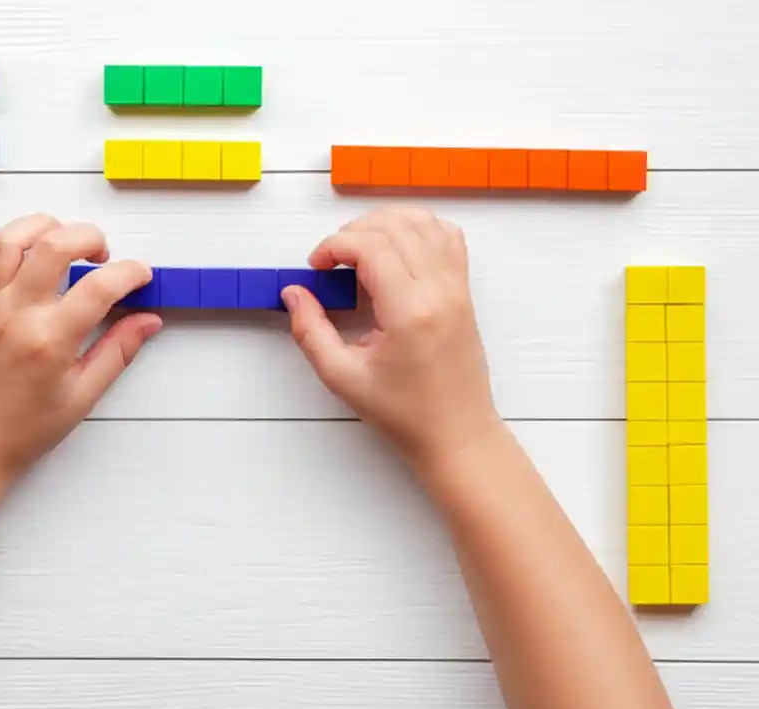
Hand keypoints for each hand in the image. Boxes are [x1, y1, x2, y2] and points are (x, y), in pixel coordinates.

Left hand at [0, 214, 161, 486]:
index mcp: (49, 341)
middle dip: (89, 237)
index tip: (140, 276)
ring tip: (65, 243)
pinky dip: (11, 245)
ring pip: (11, 238)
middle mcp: (16, 315)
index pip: (99, 287)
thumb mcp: (82, 395)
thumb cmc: (24, 429)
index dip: (129, 273)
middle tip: (103, 255)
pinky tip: (31, 259)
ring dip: (45, 228)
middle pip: (54, 245)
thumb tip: (149, 321)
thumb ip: (118, 351)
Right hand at [282, 207, 501, 473]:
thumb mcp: (344, 378)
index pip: (371, 246)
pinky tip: (397, 248)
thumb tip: (294, 293)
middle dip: (354, 231)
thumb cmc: (406, 414)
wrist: (456, 434)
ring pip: (424, 222)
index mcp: (410, 311)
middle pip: (395, 227)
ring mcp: (457, 289)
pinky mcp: (464, 293)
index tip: (318, 266)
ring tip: (361, 248)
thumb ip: (311, 331)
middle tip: (333, 259)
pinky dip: (420, 229)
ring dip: (386, 224)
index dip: (335, 245)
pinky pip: (448, 238)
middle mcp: (439, 291)